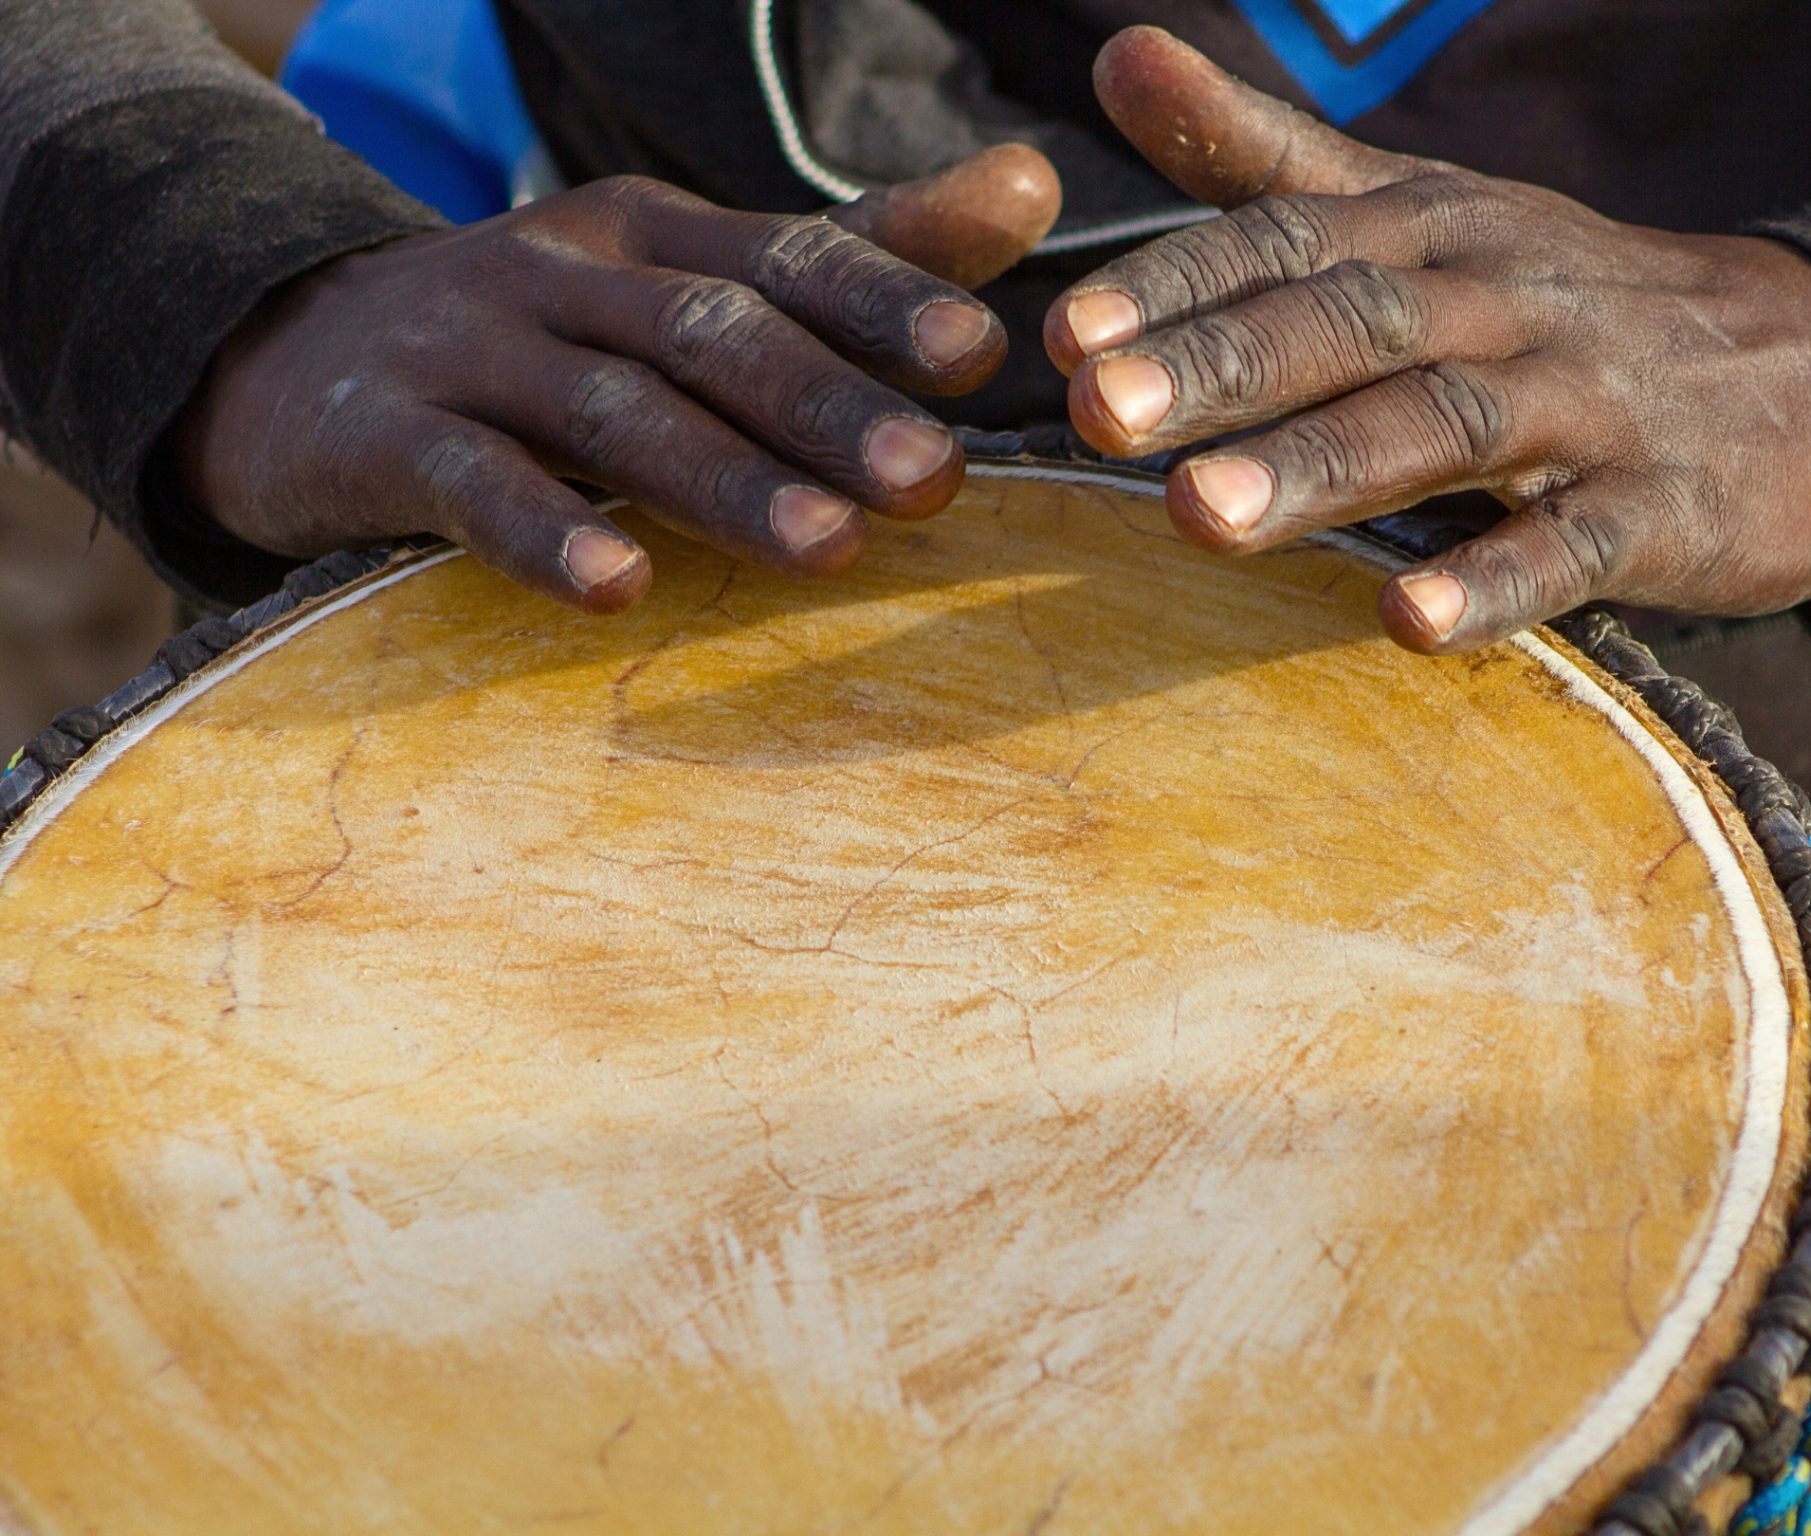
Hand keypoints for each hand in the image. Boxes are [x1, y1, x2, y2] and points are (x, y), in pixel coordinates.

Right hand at [177, 147, 1060, 611]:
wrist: (286, 355)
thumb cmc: (541, 334)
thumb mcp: (685, 277)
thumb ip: (851, 255)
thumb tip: (1031, 192)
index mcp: (652, 231)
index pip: (783, 255)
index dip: (881, 299)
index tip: (981, 352)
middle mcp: (567, 272)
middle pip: (712, 334)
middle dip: (828, 405)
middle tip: (936, 479)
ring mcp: (471, 351)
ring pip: (612, 411)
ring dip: (725, 480)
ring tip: (828, 547)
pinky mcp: (383, 438)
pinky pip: (470, 486)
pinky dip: (546, 532)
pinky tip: (620, 587)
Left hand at [1045, 29, 1810, 652]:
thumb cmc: (1565, 302)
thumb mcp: (1422, 211)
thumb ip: (1264, 157)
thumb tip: (1117, 59)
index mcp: (1432, 231)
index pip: (1291, 241)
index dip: (1177, 283)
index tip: (1061, 335)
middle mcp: (1500, 300)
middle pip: (1350, 323)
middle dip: (1221, 367)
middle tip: (1094, 414)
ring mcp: (1588, 405)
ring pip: (1443, 425)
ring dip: (1322, 468)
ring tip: (1201, 517)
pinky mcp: (1665, 509)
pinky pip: (1575, 544)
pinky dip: (1496, 577)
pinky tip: (1412, 623)